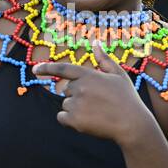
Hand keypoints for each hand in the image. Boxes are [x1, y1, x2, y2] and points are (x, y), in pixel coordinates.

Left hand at [33, 45, 152, 145]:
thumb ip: (104, 59)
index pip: (62, 69)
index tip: (35, 69)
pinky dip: (70, 120)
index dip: (47, 68)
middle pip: (66, 90)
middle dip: (77, 95)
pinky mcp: (74, 120)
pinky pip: (61, 117)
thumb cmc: (126, 98)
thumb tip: (95, 43)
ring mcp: (76, 104)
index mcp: (89, 75)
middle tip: (97, 102)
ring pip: (65, 104)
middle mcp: (79, 88)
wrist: (132, 124)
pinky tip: (87, 121)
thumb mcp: (118, 75)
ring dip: (75, 108)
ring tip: (95, 112)